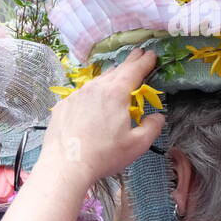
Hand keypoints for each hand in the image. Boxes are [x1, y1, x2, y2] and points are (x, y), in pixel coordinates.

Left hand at [37, 49, 165, 188]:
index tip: (151, 54)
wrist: (65, 165)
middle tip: (138, 55)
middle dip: (129, 62)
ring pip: (98, 81)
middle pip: (116, 71)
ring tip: (118, 74)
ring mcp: (76, 95)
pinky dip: (92, 91)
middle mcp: (95, 88)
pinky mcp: (63, 105)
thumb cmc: (104, 155)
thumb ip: (152, 127)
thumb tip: (157, 116)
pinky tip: (93, 98)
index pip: (134, 70)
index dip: (145, 62)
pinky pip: (82, 93)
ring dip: (110, 76)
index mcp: (116, 93)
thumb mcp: (138, 144)